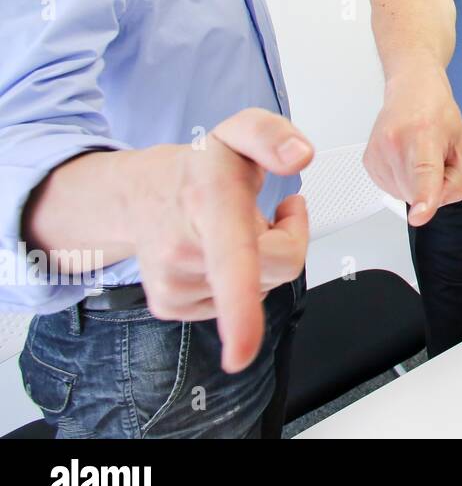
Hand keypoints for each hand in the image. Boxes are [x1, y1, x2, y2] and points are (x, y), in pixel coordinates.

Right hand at [135, 108, 313, 372]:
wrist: (137, 194)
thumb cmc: (199, 168)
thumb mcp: (239, 132)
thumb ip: (272, 135)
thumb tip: (300, 154)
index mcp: (208, 205)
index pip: (232, 262)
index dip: (240, 312)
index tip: (241, 353)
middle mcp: (184, 249)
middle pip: (279, 269)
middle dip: (287, 239)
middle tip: (268, 212)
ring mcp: (172, 283)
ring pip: (261, 288)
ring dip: (259, 259)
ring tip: (228, 229)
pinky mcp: (169, 304)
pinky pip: (237, 303)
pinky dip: (240, 280)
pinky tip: (216, 252)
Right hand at [363, 66, 461, 225]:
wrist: (411, 89)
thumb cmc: (438, 113)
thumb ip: (455, 180)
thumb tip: (436, 203)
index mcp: (425, 135)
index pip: (424, 172)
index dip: (423, 197)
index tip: (419, 215)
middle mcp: (396, 143)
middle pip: (415, 192)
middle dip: (430, 187)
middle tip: (434, 159)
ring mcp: (378, 152)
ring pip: (402, 194)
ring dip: (415, 184)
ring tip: (418, 155)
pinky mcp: (368, 161)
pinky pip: (390, 189)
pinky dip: (402, 181)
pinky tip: (406, 159)